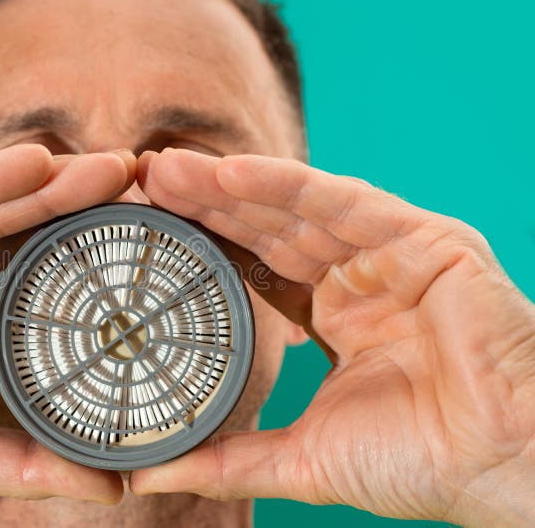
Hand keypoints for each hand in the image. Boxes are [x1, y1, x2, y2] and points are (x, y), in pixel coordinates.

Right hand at [0, 145, 135, 521]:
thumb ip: (26, 462)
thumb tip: (109, 483)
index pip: (25, 270)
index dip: (80, 254)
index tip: (140, 242)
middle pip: (11, 228)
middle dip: (75, 204)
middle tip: (137, 182)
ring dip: (41, 183)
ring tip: (105, 167)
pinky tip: (32, 163)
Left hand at [130, 149, 534, 525]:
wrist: (499, 464)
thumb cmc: (417, 461)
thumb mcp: (299, 456)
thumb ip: (225, 460)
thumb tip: (149, 475)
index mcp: (335, 316)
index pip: (255, 268)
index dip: (203, 247)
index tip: (149, 232)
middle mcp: (359, 278)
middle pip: (267, 228)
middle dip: (205, 204)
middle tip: (144, 181)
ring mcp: (391, 254)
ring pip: (297, 207)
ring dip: (230, 184)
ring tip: (168, 168)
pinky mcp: (425, 239)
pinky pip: (345, 202)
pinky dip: (287, 183)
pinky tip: (231, 172)